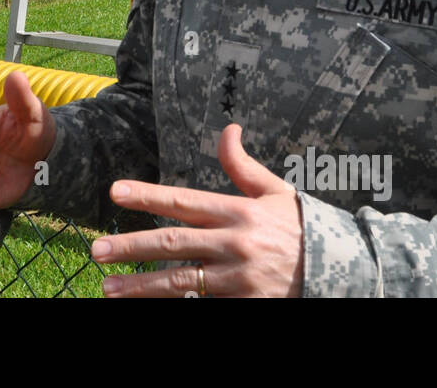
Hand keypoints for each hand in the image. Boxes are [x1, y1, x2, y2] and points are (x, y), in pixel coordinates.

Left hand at [90, 124, 303, 297]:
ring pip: (181, 281)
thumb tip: (228, 129)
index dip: (148, 195)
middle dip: (131, 247)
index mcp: (239, 211)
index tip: (116, 192)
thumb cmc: (300, 226)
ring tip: (108, 287)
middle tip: (96, 250)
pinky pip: (202, 305)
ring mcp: (240, 278)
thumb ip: (242, 165)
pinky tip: (146, 307)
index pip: (184, 201)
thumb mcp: (274, 191)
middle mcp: (236, 243)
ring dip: (141, 286)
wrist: (340, 269)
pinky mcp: (246, 304)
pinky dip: (175, 305)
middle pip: (173, 244)